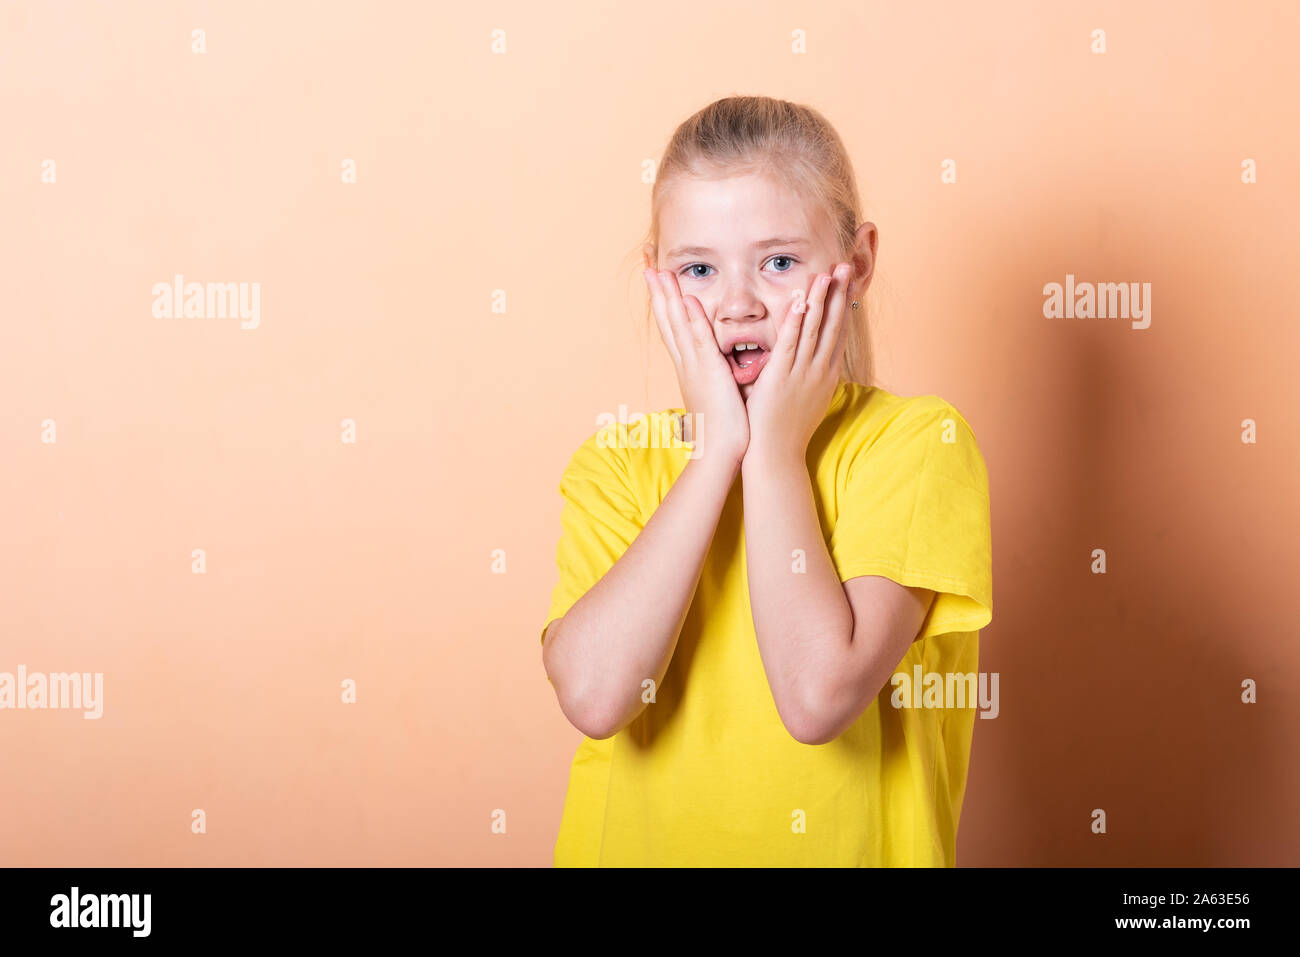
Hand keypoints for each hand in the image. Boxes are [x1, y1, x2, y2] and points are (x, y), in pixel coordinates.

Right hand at [644, 268, 748, 467]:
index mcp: (689, 368)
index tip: (658, 279)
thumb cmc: (722, 428)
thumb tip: (717, 368)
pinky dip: (693, 320)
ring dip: (668, 298)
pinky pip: (700, 341)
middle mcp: (686, 364)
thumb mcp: (716, 394)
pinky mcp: (709, 374)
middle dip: (658, 292)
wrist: (718, 452)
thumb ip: (715, 375)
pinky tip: (688, 300)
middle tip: (648, 264)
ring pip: (678, 326)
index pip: (673, 327)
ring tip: (659, 271)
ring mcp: (695, 367)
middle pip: (668, 320)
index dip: (665, 302)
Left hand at [742, 262, 852, 465]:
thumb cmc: (787, 430)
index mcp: (827, 375)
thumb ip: (809, 378)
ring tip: (827, 272)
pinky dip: (796, 321)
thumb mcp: (807, 399)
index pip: (838, 333)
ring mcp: (802, 373)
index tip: (848, 283)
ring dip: (821, 299)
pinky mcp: (781, 376)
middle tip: (845, 265)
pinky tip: (801, 301)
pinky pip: (790, 343)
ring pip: (814, 329)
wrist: (777, 455)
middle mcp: (819, 370)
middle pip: (832, 325)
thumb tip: (811, 365)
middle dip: (838, 293)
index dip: (843, 306)